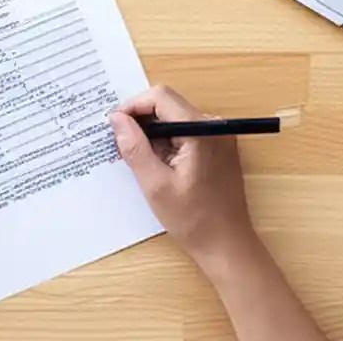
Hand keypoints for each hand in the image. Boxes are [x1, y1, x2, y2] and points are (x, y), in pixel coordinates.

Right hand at [108, 86, 257, 276]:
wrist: (227, 244)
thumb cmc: (194, 220)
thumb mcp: (155, 185)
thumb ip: (135, 148)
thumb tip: (117, 119)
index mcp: (202, 130)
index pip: (161, 97)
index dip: (133, 107)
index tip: (114, 126)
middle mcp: (215, 125)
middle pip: (169, 105)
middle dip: (142, 121)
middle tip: (121, 146)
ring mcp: (219, 135)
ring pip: (175, 119)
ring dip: (154, 134)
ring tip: (139, 161)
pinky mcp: (219, 146)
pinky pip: (187, 132)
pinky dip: (168, 142)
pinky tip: (157, 166)